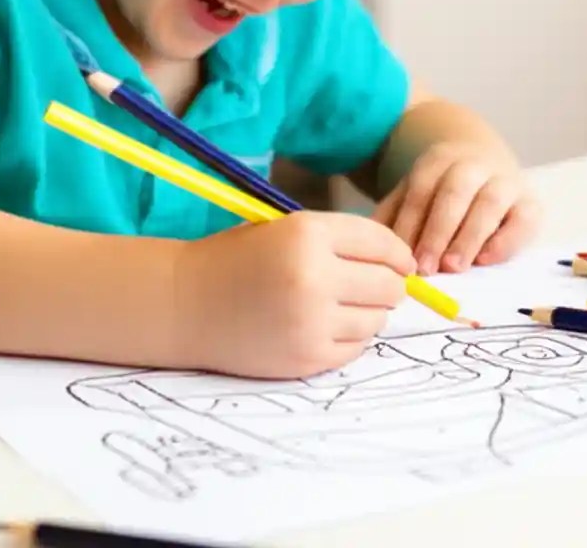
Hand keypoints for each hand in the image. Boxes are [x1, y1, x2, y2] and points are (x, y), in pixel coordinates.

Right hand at [175, 211, 416, 379]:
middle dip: (387, 286)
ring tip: (335, 307)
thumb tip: (404, 268)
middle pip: (389, 286)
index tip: (402, 264)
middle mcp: (313, 276)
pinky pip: (356, 349)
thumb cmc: (237, 261)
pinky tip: (321, 327)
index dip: (399, 255)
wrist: (183, 304)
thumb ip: (340, 242)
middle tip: (369, 288)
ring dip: (366, 314)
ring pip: (377, 320)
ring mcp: (310, 321)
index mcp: (306, 234)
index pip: (383, 244)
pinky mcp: (306, 357)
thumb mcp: (285, 230)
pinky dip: (347, 339)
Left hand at [372, 142, 539, 274]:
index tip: (402, 258)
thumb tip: (368, 247)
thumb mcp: (412, 194)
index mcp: (438, 160)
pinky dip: (507, 240)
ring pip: (490, 201)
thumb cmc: (441, 191)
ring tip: (454, 267)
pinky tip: (486, 260)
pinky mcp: (530, 202)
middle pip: (455, 192)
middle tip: (426, 267)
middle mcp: (474, 164)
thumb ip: (393, 216)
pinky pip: (525, 218)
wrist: (485, 161)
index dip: (411, 224)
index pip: (421, 190)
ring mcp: (506, 180)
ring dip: (470, 236)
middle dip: (438, 231)